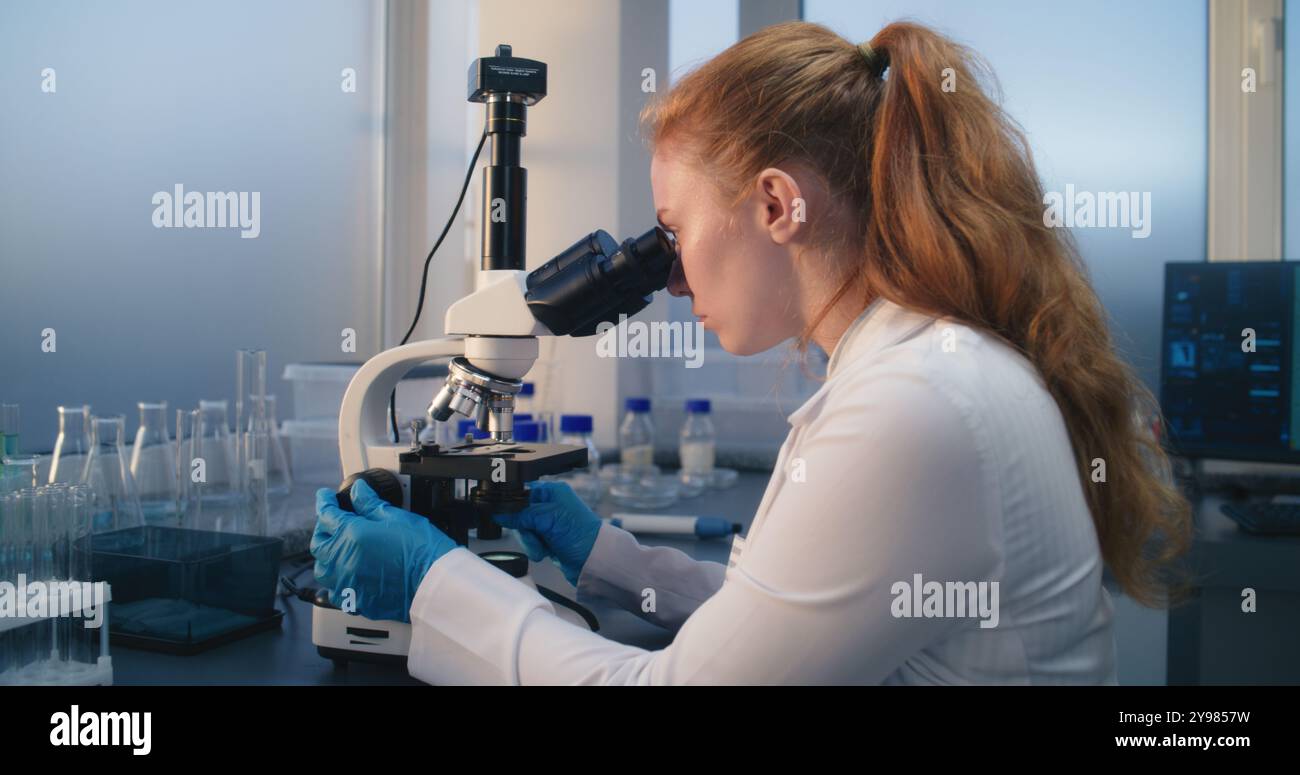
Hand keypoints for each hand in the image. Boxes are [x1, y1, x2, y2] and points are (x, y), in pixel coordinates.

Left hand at [311, 479, 458, 622]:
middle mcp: (343, 561)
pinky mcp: (356, 601)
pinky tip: (348, 576)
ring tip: (337, 550)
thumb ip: (370, 503)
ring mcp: (347, 583)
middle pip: (319, 543)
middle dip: (322, 529)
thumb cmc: (422, 550)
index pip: (327, 514)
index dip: (325, 502)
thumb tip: (359, 492)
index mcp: (351, 535)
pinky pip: (336, 592)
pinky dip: (338, 582)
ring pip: (323, 570)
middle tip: (332, 521)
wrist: (435, 583)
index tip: (325, 497)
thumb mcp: (396, 517)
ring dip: (326, 557)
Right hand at [493, 481, 601, 585]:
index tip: (509, 518)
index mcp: (553, 492)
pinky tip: (545, 551)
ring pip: (524, 530)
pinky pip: (530, 542)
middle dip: (525, 530)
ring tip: (543, 547)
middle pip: (520, 514)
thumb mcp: (548, 519)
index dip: (514, 507)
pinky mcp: (548, 538)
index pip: (522, 493)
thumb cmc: (581, 534)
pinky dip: (535, 548)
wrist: (593, 560)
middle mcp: (551, 505)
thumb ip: (522, 514)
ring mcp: (549, 522)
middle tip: (535, 536)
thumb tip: (501, 513)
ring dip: (530, 542)